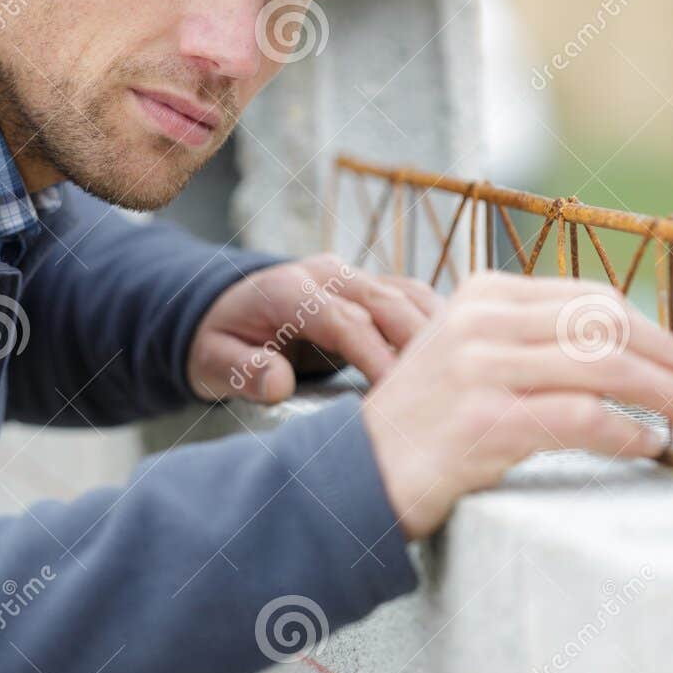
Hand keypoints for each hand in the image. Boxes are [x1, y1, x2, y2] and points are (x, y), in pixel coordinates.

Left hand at [187, 253, 442, 403]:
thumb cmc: (219, 341)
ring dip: (438, 335)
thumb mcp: (210, 361)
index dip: (376, 358)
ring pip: (410, 296)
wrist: (223, 309)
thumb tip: (276, 383)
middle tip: (448, 393)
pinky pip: (414, 299)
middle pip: (388, 304)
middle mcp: (326, 275)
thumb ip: (240, 370)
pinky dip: (437, 327)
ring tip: (461, 379)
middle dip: (421, 348)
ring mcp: (352, 276)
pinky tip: (454, 361)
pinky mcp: (371, 286)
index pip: (345, 322)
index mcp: (288, 290)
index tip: (398, 397)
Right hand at [360, 270, 672, 540]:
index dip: (650, 327)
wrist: (358, 471)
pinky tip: (644, 445)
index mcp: (480, 294)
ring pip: (601, 364)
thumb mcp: (467, 355)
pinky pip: (582, 416)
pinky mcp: (486, 419)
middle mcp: (480, 320)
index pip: (587, 296)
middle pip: (603, 322)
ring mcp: (480, 367)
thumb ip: (527, 338)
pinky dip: (626, 431)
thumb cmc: (424, 421)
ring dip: (661, 392)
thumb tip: (619, 347)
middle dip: (667, 355)